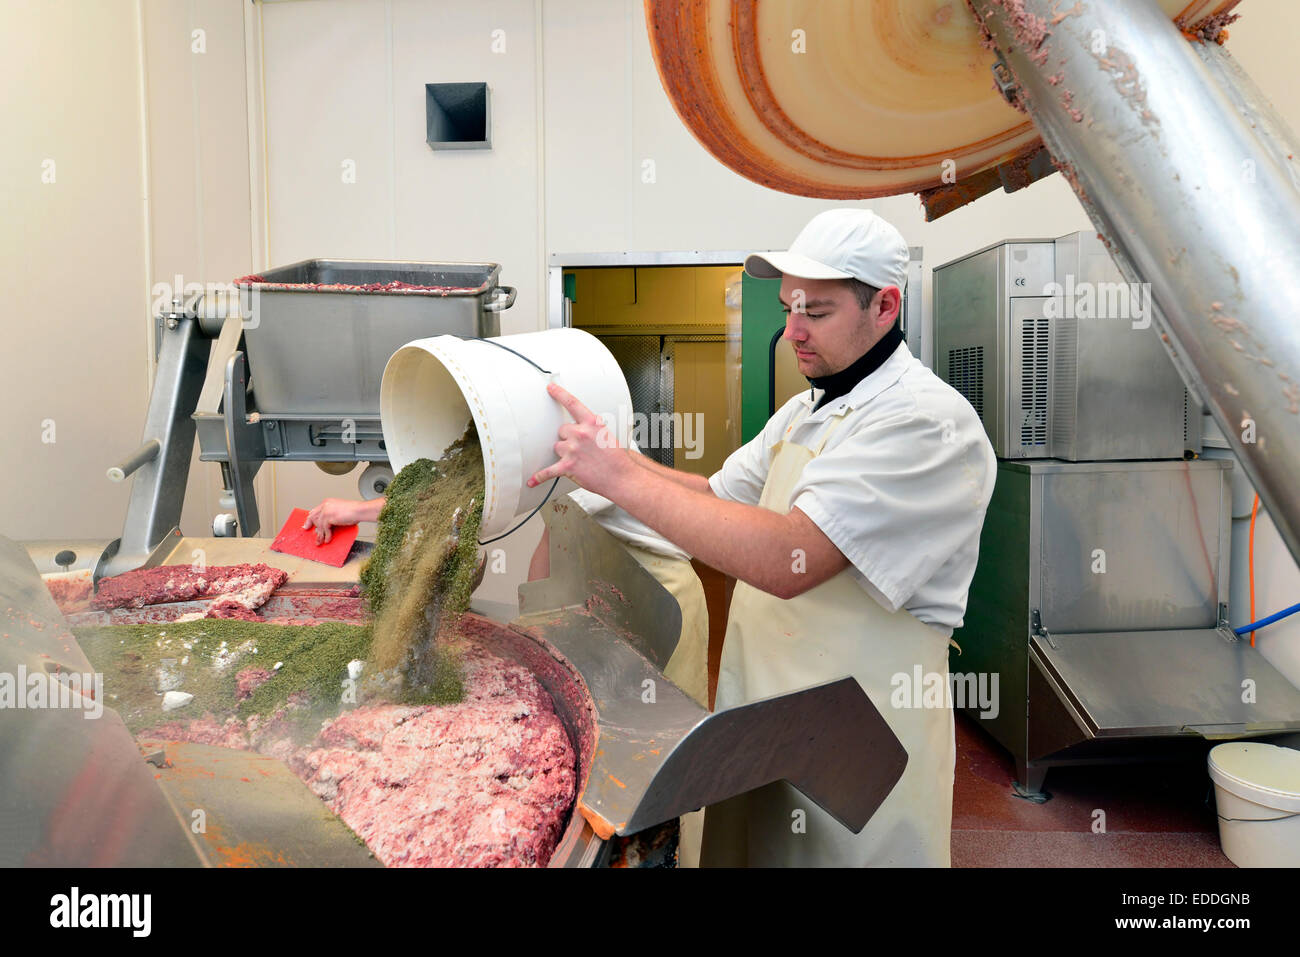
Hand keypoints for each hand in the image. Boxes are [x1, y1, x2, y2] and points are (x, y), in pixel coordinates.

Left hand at [303, 498, 367, 543]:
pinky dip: (326, 535)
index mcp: (327, 502)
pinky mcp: (328, 517)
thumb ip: (331, 515)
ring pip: (319, 525)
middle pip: (313, 517)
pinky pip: (324, 529)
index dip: (310, 519)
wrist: (359, 510)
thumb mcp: (339, 511)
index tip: (308, 524)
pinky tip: (328, 539)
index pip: (315, 511)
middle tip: (311, 532)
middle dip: (311, 526)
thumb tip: (325, 525)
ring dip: (320, 535)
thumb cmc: (353, 510)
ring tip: (320, 540)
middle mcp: (325, 505)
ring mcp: (326, 511)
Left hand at [527, 382, 630, 496]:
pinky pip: (548, 471)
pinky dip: (539, 477)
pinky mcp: (567, 466)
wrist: (621, 477)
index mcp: (592, 423)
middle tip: (581, 447)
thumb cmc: (616, 459)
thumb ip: (590, 428)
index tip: (550, 388)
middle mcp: (580, 433)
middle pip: (561, 430)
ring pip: (557, 447)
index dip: (559, 394)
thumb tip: (578, 429)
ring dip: (564, 452)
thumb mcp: (606, 435)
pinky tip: (533, 480)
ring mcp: (572, 449)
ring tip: (579, 460)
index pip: (572, 403)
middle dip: (568, 438)